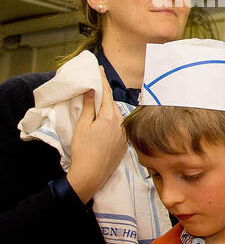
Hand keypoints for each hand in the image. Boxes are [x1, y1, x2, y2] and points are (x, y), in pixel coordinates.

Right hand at [65, 69, 126, 202]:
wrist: (91, 174)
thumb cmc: (83, 150)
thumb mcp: (82, 126)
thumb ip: (88, 107)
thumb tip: (90, 90)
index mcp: (110, 117)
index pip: (106, 93)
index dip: (102, 80)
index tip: (99, 68)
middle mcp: (121, 123)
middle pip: (112, 104)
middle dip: (104, 96)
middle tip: (95, 86)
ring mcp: (124, 134)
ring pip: (116, 116)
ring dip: (108, 110)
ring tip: (97, 105)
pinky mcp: (124, 144)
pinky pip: (118, 127)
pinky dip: (111, 122)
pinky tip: (103, 124)